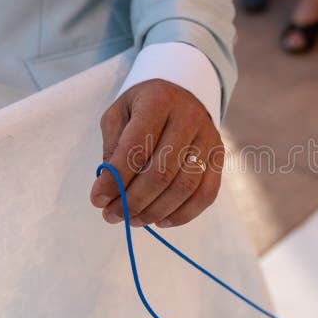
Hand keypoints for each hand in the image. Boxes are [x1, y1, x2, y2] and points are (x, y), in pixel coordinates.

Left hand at [90, 79, 223, 226]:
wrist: (181, 97)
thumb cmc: (143, 108)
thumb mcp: (119, 115)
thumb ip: (112, 148)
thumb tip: (107, 191)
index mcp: (158, 101)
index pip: (136, 147)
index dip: (116, 179)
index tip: (98, 200)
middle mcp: (189, 117)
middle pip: (161, 172)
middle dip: (133, 201)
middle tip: (113, 215)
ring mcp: (209, 138)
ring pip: (185, 186)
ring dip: (156, 211)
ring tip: (134, 220)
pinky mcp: (219, 157)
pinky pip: (207, 194)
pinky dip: (184, 214)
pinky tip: (162, 221)